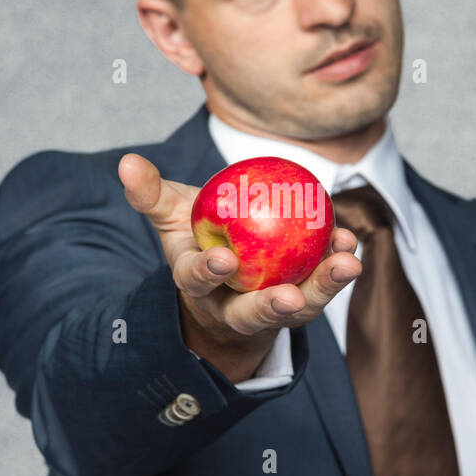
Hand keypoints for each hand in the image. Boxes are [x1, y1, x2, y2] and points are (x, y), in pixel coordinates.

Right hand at [118, 152, 360, 378]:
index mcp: (197, 283)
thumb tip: (126, 162)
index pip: (199, 281)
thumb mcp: (171, 215)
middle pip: (253, 313)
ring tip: (346, 264)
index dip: (209, 272)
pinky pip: (320, 287)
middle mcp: (233, 305)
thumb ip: (149, 193)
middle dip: (272, 307)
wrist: (227, 270)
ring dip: (324, 288)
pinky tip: (349, 244)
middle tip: (292, 298)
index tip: (224, 261)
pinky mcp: (301, 303)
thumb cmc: (197, 237)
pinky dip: (335, 268)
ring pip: (298, 308)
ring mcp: (271, 308)